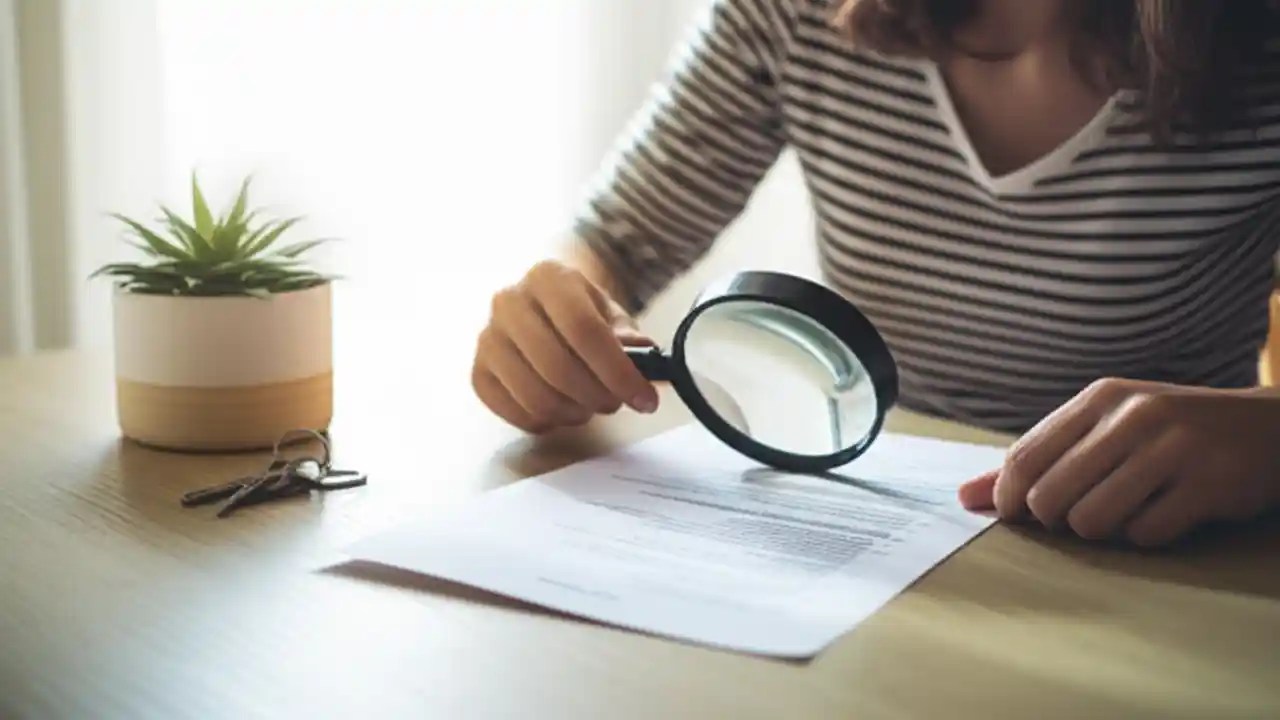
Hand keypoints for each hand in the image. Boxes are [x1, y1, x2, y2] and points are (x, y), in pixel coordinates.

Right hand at [471, 260, 659, 432]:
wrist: (541, 312)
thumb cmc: (582, 315)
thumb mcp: (611, 316)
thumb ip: (629, 338)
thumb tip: (642, 356)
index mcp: (548, 276)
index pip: (584, 329)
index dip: (617, 371)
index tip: (643, 398)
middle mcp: (509, 301)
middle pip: (557, 366)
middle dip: (596, 396)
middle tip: (616, 404)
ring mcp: (488, 337)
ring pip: (534, 395)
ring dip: (572, 413)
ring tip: (589, 406)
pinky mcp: (478, 371)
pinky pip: (513, 412)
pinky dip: (545, 422)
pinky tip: (561, 411)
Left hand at [958, 379, 1279, 546]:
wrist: (1268, 428)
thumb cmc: (1166, 433)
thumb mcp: (1102, 430)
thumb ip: (1035, 461)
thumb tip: (964, 498)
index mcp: (1099, 398)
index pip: (1024, 457)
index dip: (1008, 498)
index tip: (1014, 516)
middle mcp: (1133, 416)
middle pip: (1051, 496)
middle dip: (1057, 519)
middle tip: (1082, 511)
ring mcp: (1173, 449)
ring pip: (1092, 520)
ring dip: (1102, 530)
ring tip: (1126, 510)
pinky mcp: (1208, 484)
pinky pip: (1145, 534)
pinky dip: (1147, 535)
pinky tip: (1165, 514)